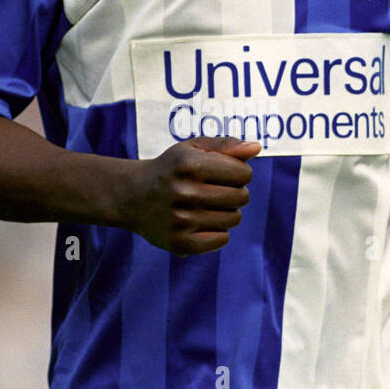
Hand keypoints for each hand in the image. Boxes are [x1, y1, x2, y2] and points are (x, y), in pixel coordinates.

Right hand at [116, 136, 261, 255]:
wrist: (132, 196)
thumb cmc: (172, 169)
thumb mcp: (193, 148)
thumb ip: (227, 145)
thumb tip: (256, 147)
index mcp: (189, 164)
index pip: (244, 173)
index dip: (237, 172)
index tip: (222, 173)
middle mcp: (184, 192)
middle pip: (242, 197)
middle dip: (234, 192)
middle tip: (213, 190)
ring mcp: (181, 220)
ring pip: (234, 219)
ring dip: (226, 212)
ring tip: (205, 205)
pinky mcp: (180, 243)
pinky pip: (222, 239)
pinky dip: (217, 231)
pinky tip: (200, 222)